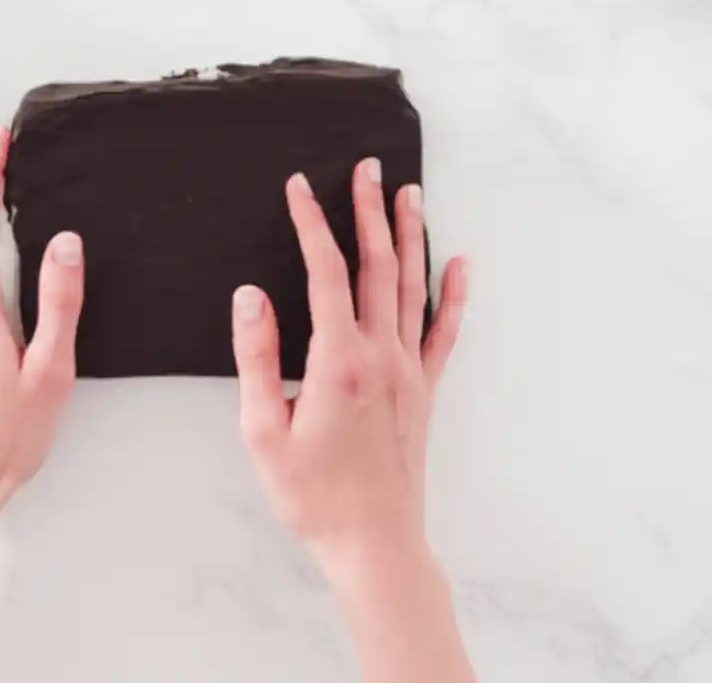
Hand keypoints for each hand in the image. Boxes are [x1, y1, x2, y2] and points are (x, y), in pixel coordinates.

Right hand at [230, 157, 466, 570]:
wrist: (374, 542)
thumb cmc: (313, 495)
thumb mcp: (263, 431)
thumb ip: (257, 358)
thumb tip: (250, 297)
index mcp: (338, 360)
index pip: (325, 272)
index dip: (311, 223)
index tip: (300, 186)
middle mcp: (381, 356)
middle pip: (377, 265)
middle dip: (368, 212)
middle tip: (367, 168)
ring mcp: (409, 371)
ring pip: (413, 287)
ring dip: (410, 236)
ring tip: (408, 193)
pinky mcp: (424, 392)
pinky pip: (445, 332)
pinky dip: (454, 294)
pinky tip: (461, 264)